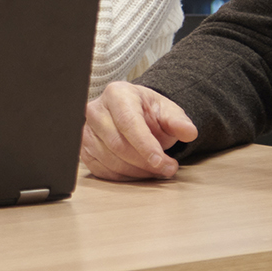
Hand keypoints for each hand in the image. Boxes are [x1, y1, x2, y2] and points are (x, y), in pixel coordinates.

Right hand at [81, 82, 197, 180]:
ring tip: (156, 170)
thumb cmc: (146, 111)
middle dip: (145, 162)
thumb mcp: (167, 111)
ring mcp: (85, 130)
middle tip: (168, 168)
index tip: (161, 161)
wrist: (130, 114)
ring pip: (109, 159)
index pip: (128, 123)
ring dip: (136, 171)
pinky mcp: (83, 149)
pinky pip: (101, 170)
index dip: (145, 145)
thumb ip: (178, 121)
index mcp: (117, 94)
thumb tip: (189, 132)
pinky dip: (123, 176)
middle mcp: (95, 110)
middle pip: (117, 144)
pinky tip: (139, 172)